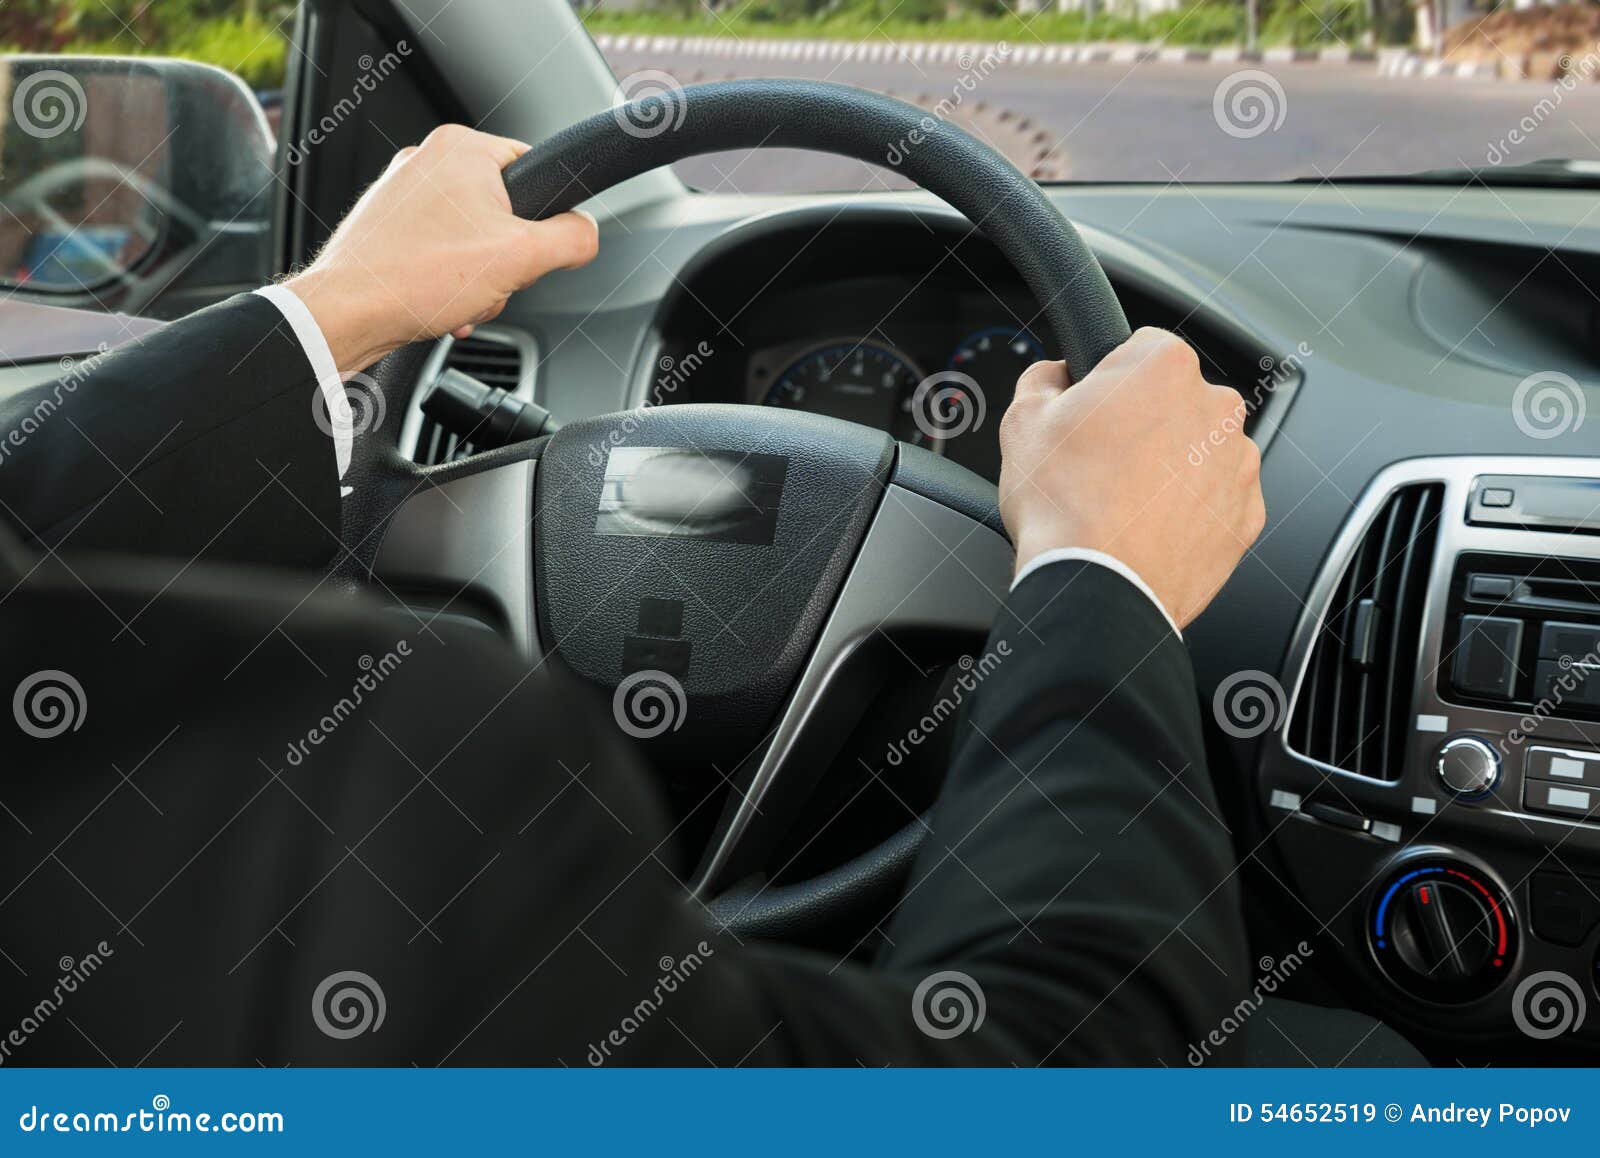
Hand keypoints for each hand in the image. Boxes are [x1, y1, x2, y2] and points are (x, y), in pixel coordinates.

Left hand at [282, 125, 599, 372]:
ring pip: (474, 238)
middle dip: (506, 260)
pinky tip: (441, 304)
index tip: (532, 251)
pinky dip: (449, 282)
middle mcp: (429, 159)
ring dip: (479, 279)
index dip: (547, 220)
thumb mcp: (522, 258)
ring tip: (459, 296)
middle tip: (489, 280)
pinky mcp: (387, 225)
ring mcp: (403, 192)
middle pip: (507, 212)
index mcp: (463, 147)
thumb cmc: (415, 277)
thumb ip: (572, 238)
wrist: (346, 313)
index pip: (539, 171)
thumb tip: (587, 234)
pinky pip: (441, 251)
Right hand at [997, 328, 1264, 628]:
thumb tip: (1055, 375)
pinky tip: (1149, 528)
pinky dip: (1189, 510)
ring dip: (1169, 466)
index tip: (1091, 412)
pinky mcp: (1246, 516)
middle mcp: (1216, 408)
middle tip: (1101, 463)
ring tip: (1123, 503)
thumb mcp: (1022, 420)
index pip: (1140, 349)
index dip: (1107, 381)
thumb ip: (1043, 378)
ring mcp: (1238, 465)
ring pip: (1199, 451)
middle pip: (1176, 401)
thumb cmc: (1063, 505)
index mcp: (1166, 367)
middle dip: (1145, 423)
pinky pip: (1216, 500)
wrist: (1097, 587)